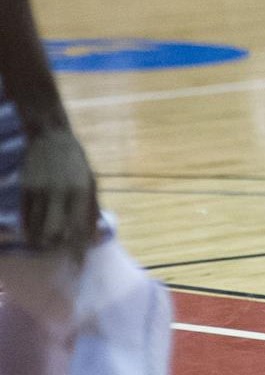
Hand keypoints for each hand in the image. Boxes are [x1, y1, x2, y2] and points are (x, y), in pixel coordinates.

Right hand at [20, 128, 96, 254]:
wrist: (50, 138)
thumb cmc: (76, 163)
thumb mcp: (92, 182)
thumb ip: (93, 209)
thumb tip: (97, 236)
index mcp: (82, 191)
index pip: (80, 228)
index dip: (78, 250)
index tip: (78, 267)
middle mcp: (61, 193)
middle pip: (56, 233)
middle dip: (58, 247)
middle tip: (60, 253)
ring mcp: (40, 192)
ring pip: (38, 229)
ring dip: (43, 242)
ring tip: (47, 245)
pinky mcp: (25, 191)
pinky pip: (25, 220)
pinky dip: (29, 232)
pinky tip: (33, 237)